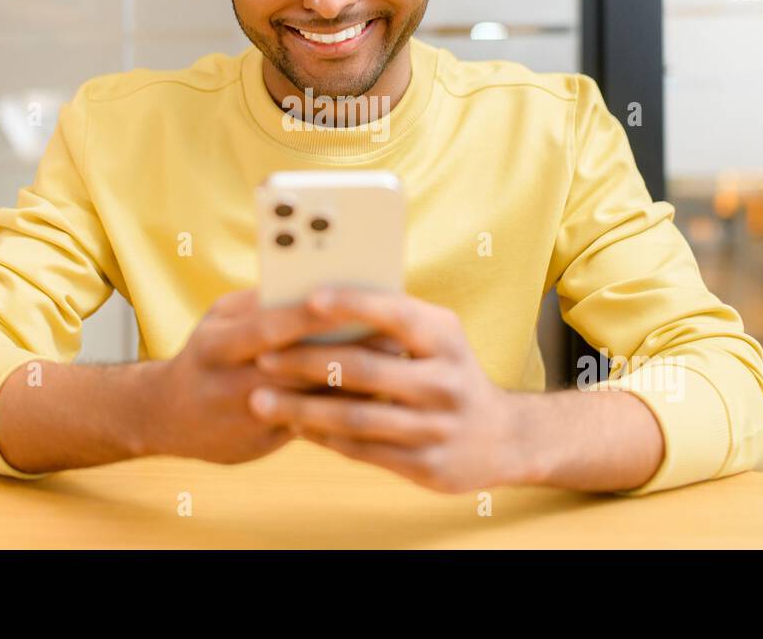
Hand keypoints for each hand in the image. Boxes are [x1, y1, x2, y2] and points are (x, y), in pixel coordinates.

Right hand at [146, 288, 383, 464]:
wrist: (167, 417)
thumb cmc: (208, 353)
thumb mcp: (220, 321)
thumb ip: (262, 305)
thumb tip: (318, 285)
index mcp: (219, 343)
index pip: (271, 326)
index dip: (312, 317)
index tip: (354, 303)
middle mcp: (231, 382)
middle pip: (300, 367)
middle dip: (349, 352)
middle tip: (396, 339)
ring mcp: (248, 415)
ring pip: (312, 400)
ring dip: (356, 385)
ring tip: (395, 368)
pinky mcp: (264, 440)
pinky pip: (313, 424)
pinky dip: (346, 409)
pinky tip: (376, 397)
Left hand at [246, 288, 527, 492]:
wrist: (502, 437)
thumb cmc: (448, 371)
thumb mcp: (437, 337)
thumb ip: (390, 319)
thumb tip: (317, 297)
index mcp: (445, 337)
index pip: (396, 313)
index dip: (353, 304)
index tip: (308, 298)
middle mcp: (445, 380)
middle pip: (365, 369)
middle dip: (307, 362)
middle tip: (263, 357)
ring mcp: (437, 426)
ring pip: (356, 418)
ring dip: (302, 408)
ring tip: (260, 399)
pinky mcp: (427, 466)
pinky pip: (363, 451)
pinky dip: (323, 438)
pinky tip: (293, 426)